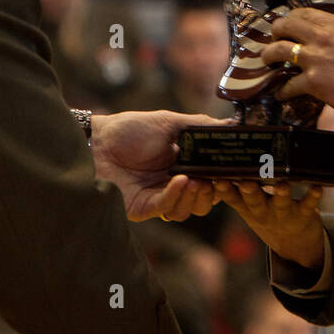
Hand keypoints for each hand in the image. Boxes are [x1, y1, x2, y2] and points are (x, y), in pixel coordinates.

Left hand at [91, 110, 223, 221]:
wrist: (99, 140)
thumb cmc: (131, 130)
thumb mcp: (171, 122)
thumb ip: (201, 126)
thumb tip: (232, 125)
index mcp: (184, 166)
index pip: (211, 181)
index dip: (223, 180)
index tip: (234, 174)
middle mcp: (173, 185)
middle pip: (203, 202)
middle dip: (211, 193)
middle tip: (215, 181)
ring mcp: (159, 198)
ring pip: (187, 210)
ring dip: (195, 197)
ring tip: (196, 180)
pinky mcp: (143, 207)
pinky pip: (166, 207)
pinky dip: (176, 195)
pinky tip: (181, 180)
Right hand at [215, 180, 325, 269]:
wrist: (295, 246)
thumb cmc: (268, 216)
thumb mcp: (248, 208)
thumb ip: (236, 190)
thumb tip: (218, 166)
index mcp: (248, 208)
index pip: (233, 198)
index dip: (225, 190)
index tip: (218, 180)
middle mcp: (264, 212)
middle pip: (255, 201)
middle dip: (250, 191)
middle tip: (246, 182)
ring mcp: (284, 214)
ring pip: (281, 204)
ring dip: (281, 194)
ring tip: (281, 185)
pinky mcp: (304, 214)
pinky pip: (309, 205)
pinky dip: (313, 197)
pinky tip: (317, 188)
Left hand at [261, 8, 333, 121]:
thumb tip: (325, 37)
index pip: (302, 13)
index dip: (290, 19)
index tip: (286, 27)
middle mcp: (323, 37)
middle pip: (284, 25)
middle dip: (275, 33)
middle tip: (274, 41)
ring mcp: (316, 58)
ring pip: (277, 50)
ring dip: (269, 56)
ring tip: (267, 61)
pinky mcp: (314, 81)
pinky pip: (288, 84)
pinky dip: (282, 90)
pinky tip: (281, 93)